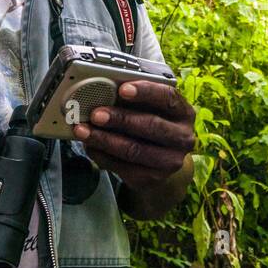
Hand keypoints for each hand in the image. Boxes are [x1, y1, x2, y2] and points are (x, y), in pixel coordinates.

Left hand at [72, 82, 195, 191]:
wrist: (161, 162)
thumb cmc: (152, 126)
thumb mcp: (151, 110)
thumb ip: (134, 101)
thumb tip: (102, 91)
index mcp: (183, 113)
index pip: (168, 97)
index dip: (146, 92)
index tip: (122, 89)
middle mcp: (183, 137)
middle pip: (151, 126)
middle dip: (120, 119)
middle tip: (96, 114)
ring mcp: (170, 161)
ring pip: (134, 149)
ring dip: (104, 140)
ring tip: (84, 131)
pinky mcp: (153, 178)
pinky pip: (123, 167)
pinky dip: (102, 156)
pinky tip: (90, 147)